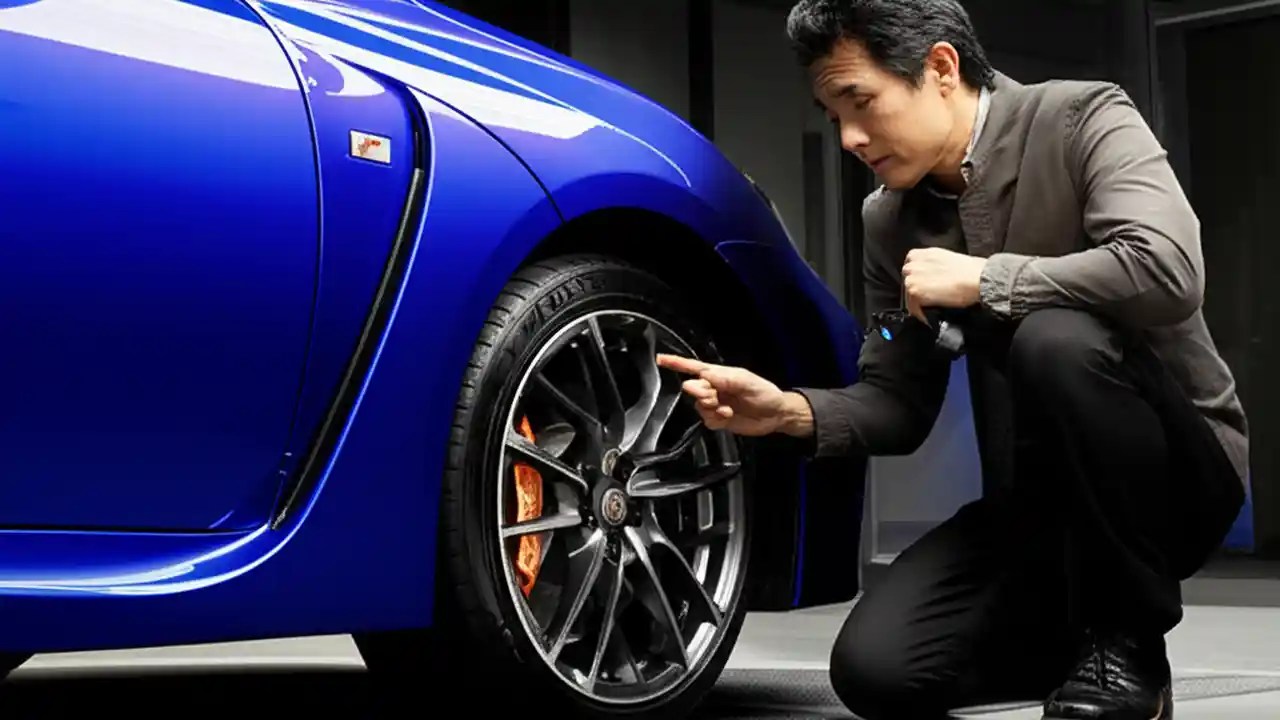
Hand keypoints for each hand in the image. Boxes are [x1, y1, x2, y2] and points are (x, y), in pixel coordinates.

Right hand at [655, 353, 804, 435]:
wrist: (776, 415)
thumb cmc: (764, 392)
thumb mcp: (747, 382)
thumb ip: (725, 378)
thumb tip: (704, 374)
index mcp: (719, 374)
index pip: (693, 367)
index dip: (676, 363)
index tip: (660, 359)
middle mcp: (713, 388)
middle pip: (692, 388)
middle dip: (700, 393)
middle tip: (714, 397)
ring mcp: (715, 404)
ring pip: (698, 406)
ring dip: (711, 408)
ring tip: (727, 409)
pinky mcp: (718, 419)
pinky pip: (707, 420)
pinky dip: (716, 419)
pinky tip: (728, 416)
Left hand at [902, 247, 986, 323]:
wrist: (975, 278)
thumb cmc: (971, 269)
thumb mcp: (947, 258)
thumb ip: (934, 265)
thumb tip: (935, 274)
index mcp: (923, 253)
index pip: (911, 266)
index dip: (918, 277)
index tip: (923, 284)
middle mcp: (914, 264)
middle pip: (908, 280)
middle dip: (917, 288)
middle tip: (928, 297)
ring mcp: (912, 278)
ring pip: (909, 294)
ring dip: (918, 301)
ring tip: (929, 308)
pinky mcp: (915, 292)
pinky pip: (913, 307)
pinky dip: (920, 313)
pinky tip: (929, 316)